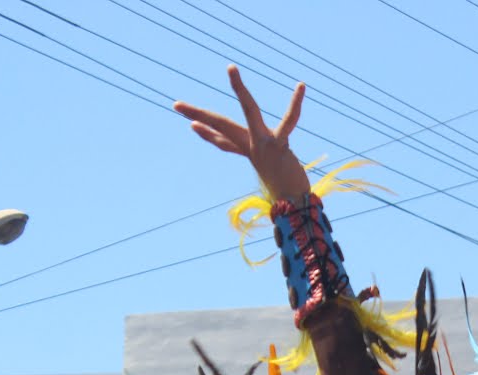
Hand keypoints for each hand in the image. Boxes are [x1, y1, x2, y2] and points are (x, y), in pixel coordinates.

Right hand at [175, 65, 312, 200]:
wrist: (296, 203)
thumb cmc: (286, 185)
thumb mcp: (271, 172)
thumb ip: (268, 167)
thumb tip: (250, 160)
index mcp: (250, 150)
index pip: (223, 141)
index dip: (207, 135)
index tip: (192, 125)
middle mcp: (252, 145)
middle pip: (222, 126)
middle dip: (198, 114)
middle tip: (175, 104)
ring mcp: (263, 144)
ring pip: (248, 111)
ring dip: (239, 89)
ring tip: (230, 68)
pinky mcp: (279, 146)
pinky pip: (289, 122)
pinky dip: (295, 105)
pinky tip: (301, 86)